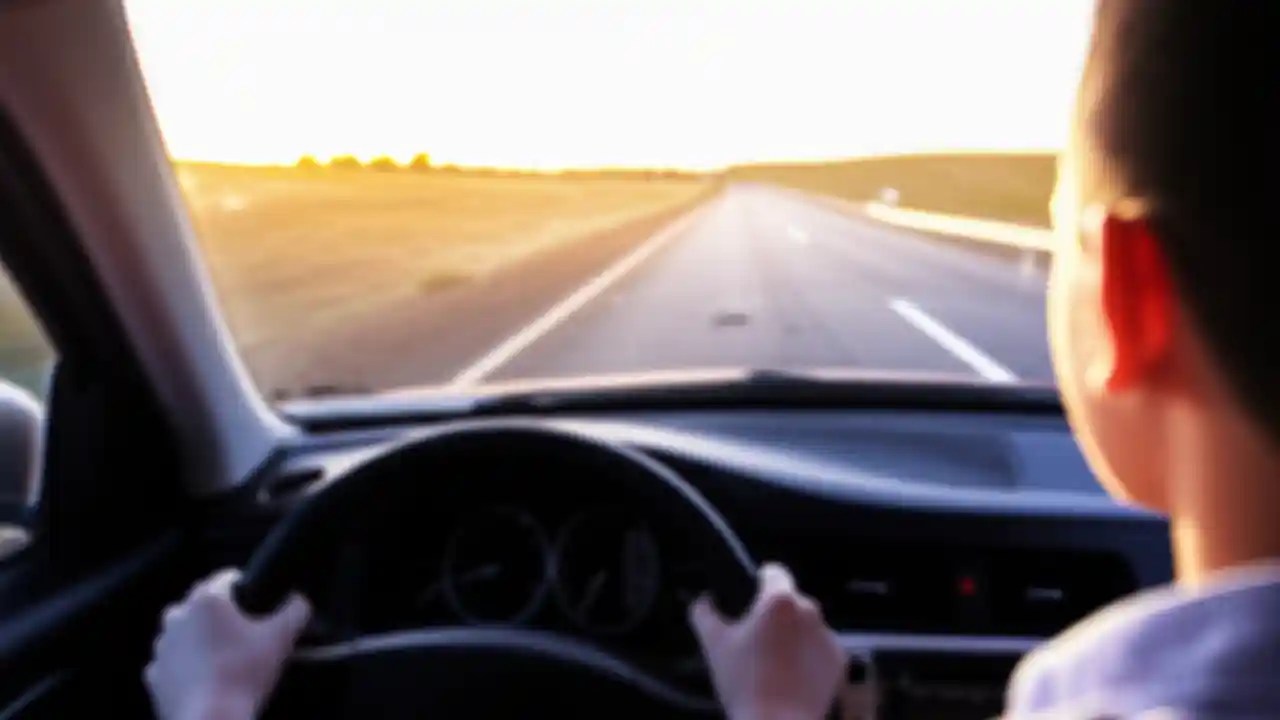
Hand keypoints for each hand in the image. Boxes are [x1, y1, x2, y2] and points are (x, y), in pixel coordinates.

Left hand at [145, 568, 310, 719]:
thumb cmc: (245, 673)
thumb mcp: (283, 637)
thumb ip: (296, 609)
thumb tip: (299, 599)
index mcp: (207, 599)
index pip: (228, 577)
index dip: (248, 587)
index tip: (260, 606)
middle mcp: (177, 616)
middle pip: (203, 603)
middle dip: (221, 613)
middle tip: (244, 634)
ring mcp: (162, 647)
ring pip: (183, 631)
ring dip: (200, 638)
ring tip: (224, 658)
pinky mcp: (154, 674)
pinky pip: (172, 661)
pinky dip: (186, 665)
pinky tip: (205, 678)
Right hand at [690, 563, 845, 719]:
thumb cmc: (744, 682)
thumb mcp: (713, 645)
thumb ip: (703, 612)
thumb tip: (703, 599)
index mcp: (779, 600)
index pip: (774, 571)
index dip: (759, 579)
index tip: (749, 595)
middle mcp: (809, 610)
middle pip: (789, 600)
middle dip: (774, 613)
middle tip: (754, 639)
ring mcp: (828, 636)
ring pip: (806, 624)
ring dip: (792, 634)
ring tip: (773, 662)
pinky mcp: (839, 660)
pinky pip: (820, 648)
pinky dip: (808, 655)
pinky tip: (791, 675)